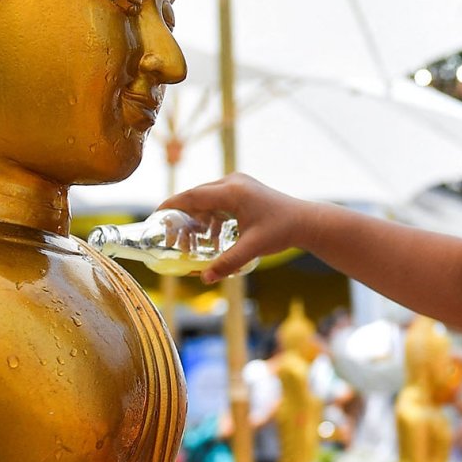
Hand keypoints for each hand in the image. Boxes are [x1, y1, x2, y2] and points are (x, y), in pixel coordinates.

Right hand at [159, 173, 310, 280]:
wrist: (305, 221)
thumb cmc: (281, 231)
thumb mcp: (252, 249)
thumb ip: (228, 263)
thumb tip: (205, 279)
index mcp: (232, 191)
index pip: (193, 195)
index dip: (172, 205)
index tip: (156, 215)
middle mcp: (233, 182)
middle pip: (197, 196)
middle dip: (182, 216)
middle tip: (169, 236)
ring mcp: (239, 184)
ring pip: (207, 198)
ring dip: (196, 216)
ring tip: (188, 240)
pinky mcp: (244, 190)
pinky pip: (218, 200)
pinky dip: (210, 215)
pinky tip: (209, 235)